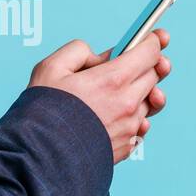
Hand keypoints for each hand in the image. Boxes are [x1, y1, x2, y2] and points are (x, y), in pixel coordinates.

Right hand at [28, 29, 170, 162]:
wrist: (40, 158)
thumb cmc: (43, 113)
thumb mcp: (51, 67)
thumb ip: (79, 50)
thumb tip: (100, 57)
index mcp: (112, 79)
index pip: (149, 53)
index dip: (153, 41)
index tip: (156, 37)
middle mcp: (128, 104)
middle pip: (154, 75)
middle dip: (150, 64)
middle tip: (139, 60)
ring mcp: (130, 127)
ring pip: (149, 102)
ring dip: (141, 92)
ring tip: (122, 91)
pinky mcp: (126, 146)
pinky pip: (141, 126)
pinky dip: (135, 117)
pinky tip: (119, 116)